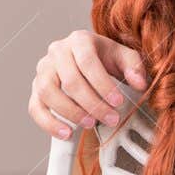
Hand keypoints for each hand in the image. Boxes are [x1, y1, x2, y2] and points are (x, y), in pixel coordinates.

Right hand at [29, 30, 148, 138]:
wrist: (89, 60)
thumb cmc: (107, 59)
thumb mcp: (125, 58)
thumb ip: (135, 68)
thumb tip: (139, 84)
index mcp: (79, 40)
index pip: (87, 62)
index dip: (103, 84)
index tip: (119, 102)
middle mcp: (57, 52)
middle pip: (70, 80)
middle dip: (93, 104)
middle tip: (111, 119)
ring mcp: (43, 70)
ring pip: (49, 92)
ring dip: (71, 112)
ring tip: (90, 124)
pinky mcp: (36, 89)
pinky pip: (35, 108)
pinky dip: (48, 123)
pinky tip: (66, 134)